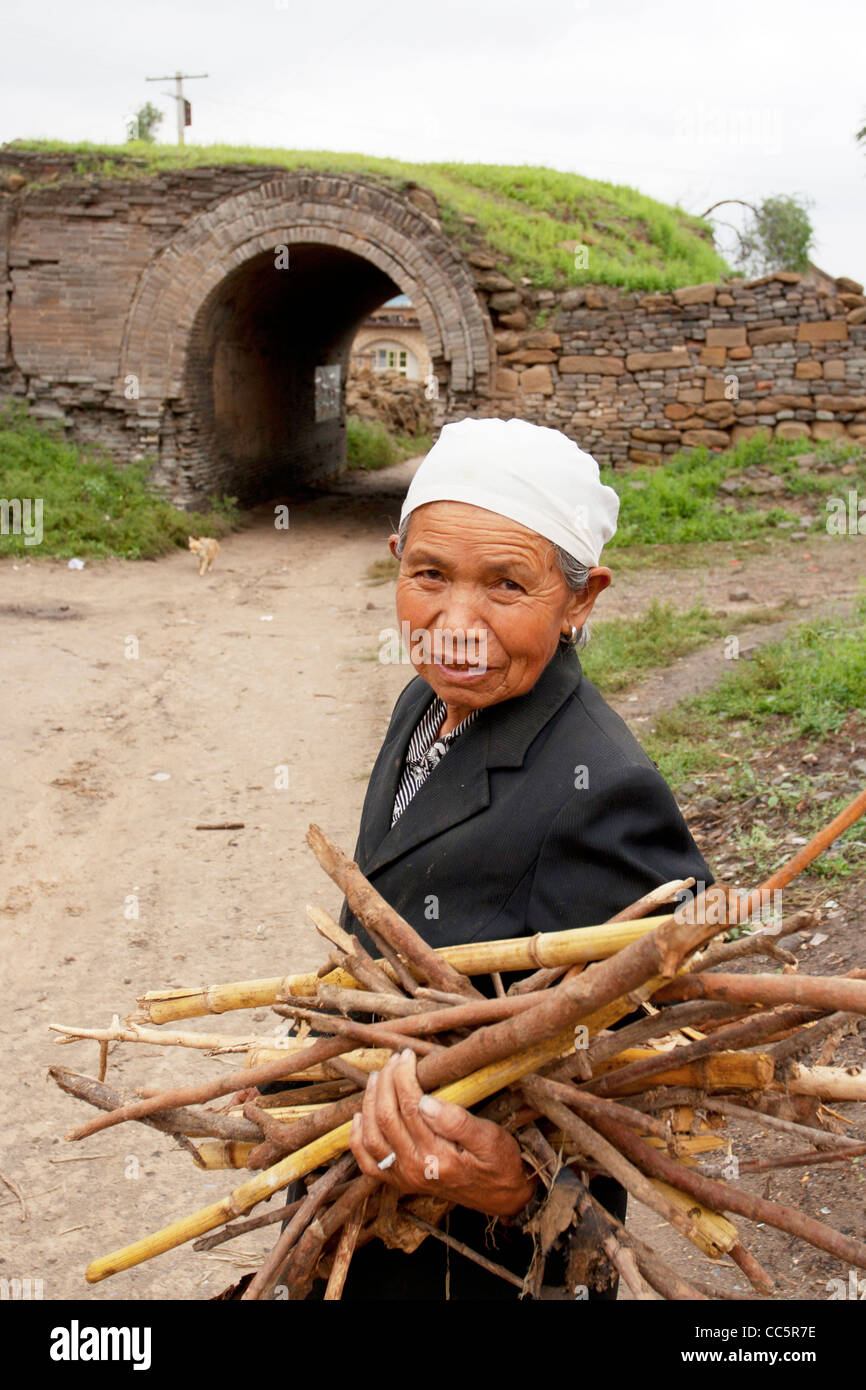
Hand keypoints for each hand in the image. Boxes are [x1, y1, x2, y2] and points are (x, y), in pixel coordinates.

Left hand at [350, 1048, 536, 1217]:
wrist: (500, 1197)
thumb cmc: (499, 1163)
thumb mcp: (490, 1138)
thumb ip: (458, 1122)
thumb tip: (426, 1102)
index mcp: (437, 1157)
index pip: (409, 1107)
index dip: (404, 1076)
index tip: (408, 1055)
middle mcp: (414, 1169)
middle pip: (386, 1117)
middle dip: (386, 1082)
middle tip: (395, 1060)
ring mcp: (403, 1177)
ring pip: (371, 1136)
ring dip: (370, 1102)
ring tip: (378, 1077)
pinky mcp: (398, 1181)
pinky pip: (367, 1162)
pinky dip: (357, 1139)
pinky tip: (359, 1116)